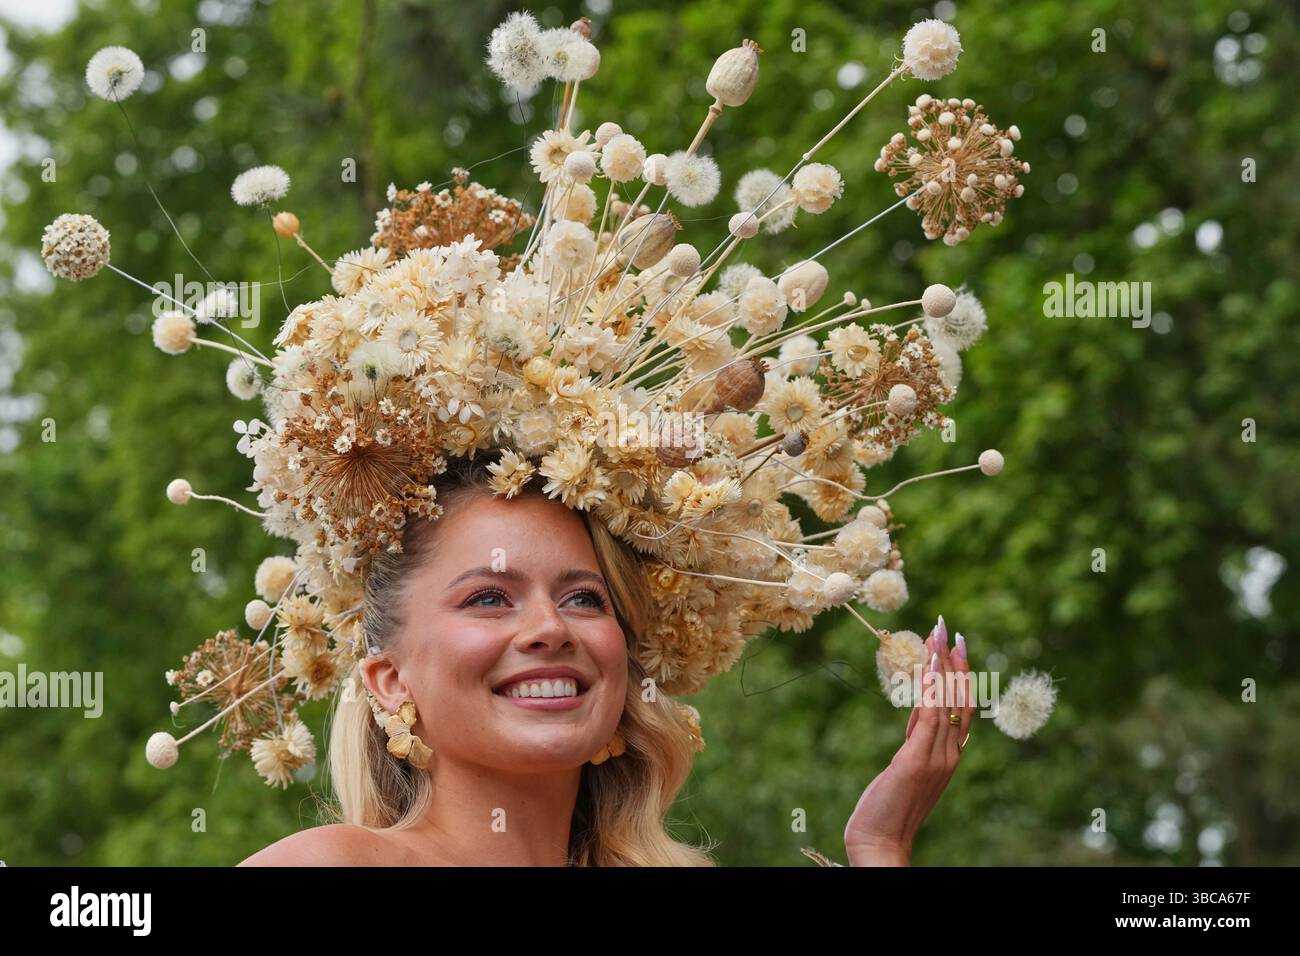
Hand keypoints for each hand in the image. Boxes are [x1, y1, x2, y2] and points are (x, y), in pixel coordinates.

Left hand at [844, 617, 975, 865]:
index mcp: (950, 757)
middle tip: (948, 627)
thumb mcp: (906, 765)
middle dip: (955, 661)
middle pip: (960, 699)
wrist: (881, 842)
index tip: (956, 646)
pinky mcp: (916, 760)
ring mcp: (936, 758)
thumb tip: (919, 710)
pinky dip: (933, 688)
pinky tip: (929, 665)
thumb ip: (917, 739)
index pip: (963, 708)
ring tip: (937, 635)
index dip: (962, 676)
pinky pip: (930, 716)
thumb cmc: (888, 807)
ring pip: (948, 702)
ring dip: (942, 664)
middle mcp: (950, 755)